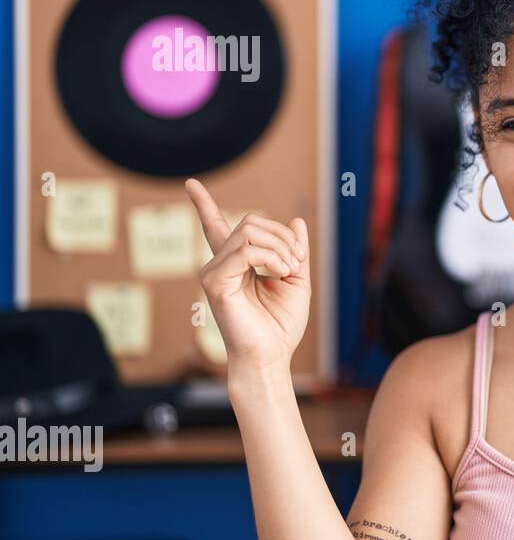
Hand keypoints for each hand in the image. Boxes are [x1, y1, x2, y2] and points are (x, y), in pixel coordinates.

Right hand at [185, 178, 311, 371]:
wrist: (271, 356)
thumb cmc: (280, 325)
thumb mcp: (296, 281)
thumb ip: (294, 251)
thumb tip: (297, 221)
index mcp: (236, 264)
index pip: (215, 226)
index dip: (203, 204)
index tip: (190, 183)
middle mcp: (220, 264)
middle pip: (251, 223)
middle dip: (283, 236)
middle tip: (296, 262)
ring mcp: (214, 272)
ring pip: (250, 232)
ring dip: (281, 248)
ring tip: (289, 272)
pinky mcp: (215, 282)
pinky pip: (246, 250)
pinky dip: (272, 258)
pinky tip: (280, 274)